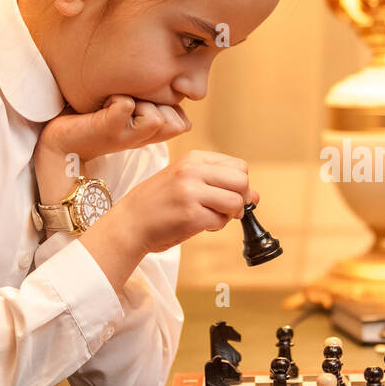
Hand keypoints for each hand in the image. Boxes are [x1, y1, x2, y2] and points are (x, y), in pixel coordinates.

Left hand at [39, 95, 189, 165]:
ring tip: (118, 104)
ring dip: (140, 104)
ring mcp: (127, 137)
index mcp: (151, 134)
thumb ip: (151, 99)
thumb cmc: (94, 117)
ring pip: (158, 119)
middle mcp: (143, 139)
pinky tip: (102, 104)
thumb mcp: (130, 109)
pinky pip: (126, 105)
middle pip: (178, 122)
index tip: (144, 105)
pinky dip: (115, 98)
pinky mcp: (109, 131)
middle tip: (130, 103)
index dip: (170, 108)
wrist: (60, 142)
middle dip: (158, 105)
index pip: (184, 124)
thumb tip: (171, 78)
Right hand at [116, 149, 260, 253]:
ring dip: (229, 215)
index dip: (240, 184)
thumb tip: (256, 196)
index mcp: (193, 159)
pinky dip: (215, 226)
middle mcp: (192, 172)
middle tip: (226, 209)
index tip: (229, 194)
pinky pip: (221, 221)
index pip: (239, 166)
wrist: (128, 223)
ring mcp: (191, 193)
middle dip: (241, 198)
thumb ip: (220, 183)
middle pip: (242, 181)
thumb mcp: (185, 181)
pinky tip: (199, 225)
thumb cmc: (158, 203)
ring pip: (236, 202)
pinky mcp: (191, 216)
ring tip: (211, 217)